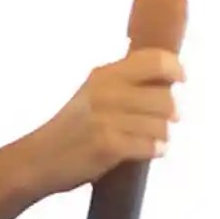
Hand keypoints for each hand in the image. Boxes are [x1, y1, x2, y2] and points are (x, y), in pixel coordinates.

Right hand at [26, 48, 185, 195]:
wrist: (38, 159)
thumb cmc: (72, 128)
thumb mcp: (92, 93)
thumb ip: (123, 83)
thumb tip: (166, 79)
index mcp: (104, 74)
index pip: (154, 59)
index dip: (175, 68)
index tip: (181, 79)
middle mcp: (105, 92)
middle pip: (164, 97)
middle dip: (172, 112)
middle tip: (168, 120)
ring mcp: (105, 118)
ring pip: (161, 124)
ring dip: (163, 135)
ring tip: (154, 140)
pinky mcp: (107, 145)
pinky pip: (150, 146)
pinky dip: (155, 150)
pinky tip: (149, 152)